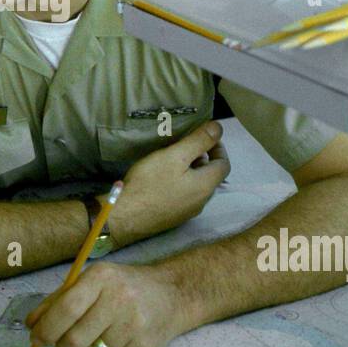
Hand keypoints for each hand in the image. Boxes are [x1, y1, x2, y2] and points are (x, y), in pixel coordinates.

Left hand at [25, 262, 184, 346]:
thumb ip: (58, 300)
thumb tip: (31, 324)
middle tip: (61, 344)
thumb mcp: (91, 282)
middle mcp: (120, 300)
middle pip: (75, 339)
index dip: (47, 328)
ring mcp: (134, 325)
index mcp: (102, 278)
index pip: (67, 308)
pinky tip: (112, 341)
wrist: (170, 294)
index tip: (36, 337)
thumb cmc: (122, 286)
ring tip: (91, 339)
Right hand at [109, 121, 230, 246]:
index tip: (203, 135)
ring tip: (172, 158)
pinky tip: (162, 178)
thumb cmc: (149, 183)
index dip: (218, 147)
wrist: (123, 217)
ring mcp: (187, 212)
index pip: (224, 164)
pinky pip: (184, 196)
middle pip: (211, 176)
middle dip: (203, 157)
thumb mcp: (174, 156)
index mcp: (206, 186)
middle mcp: (202, 202)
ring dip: (191, 170)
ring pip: (197, 186)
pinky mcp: (173, 217)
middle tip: (184, 144)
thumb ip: (198, 141)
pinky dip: (181, 182)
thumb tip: (219, 128)